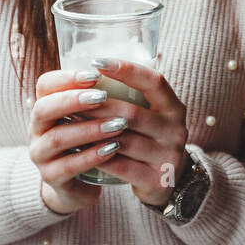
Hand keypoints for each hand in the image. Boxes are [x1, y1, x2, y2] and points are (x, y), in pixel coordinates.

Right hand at [28, 68, 123, 214]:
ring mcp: (40, 154)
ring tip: (117, 125)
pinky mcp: (51, 178)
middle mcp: (36, 129)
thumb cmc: (87, 141)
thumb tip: (124, 66)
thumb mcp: (88, 116)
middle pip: (43, 108)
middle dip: (73, 100)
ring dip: (88, 129)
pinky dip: (91, 156)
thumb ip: (97, 95)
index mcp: (45, 107)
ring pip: (57, 138)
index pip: (45, 84)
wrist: (78, 184)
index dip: (67, 77)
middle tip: (102, 97)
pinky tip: (112, 149)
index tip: (96, 74)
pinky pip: (68, 167)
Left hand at [79, 57, 189, 208]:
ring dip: (92, 131)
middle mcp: (176, 129)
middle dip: (97, 105)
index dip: (126, 70)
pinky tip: (80, 150)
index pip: (153, 81)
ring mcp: (168, 155)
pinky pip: (121, 166)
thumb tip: (89, 71)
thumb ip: (131, 96)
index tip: (96, 62)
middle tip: (69, 98)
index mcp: (174, 107)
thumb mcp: (151, 114)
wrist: (166, 181)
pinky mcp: (156, 179)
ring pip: (123, 140)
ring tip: (68, 123)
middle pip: (131, 113)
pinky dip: (98, 157)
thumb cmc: (148, 139)